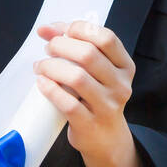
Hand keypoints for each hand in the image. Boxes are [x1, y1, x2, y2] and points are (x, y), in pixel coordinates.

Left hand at [34, 19, 137, 166]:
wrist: (106, 138)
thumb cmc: (97, 96)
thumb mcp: (98, 71)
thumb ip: (77, 46)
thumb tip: (46, 29)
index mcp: (125, 66)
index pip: (106, 38)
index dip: (80, 29)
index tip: (62, 31)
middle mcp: (120, 85)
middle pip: (88, 54)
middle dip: (61, 46)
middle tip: (48, 49)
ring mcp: (107, 106)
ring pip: (77, 78)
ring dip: (52, 67)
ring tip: (41, 66)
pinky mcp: (90, 124)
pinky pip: (68, 104)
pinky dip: (51, 90)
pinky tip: (42, 83)